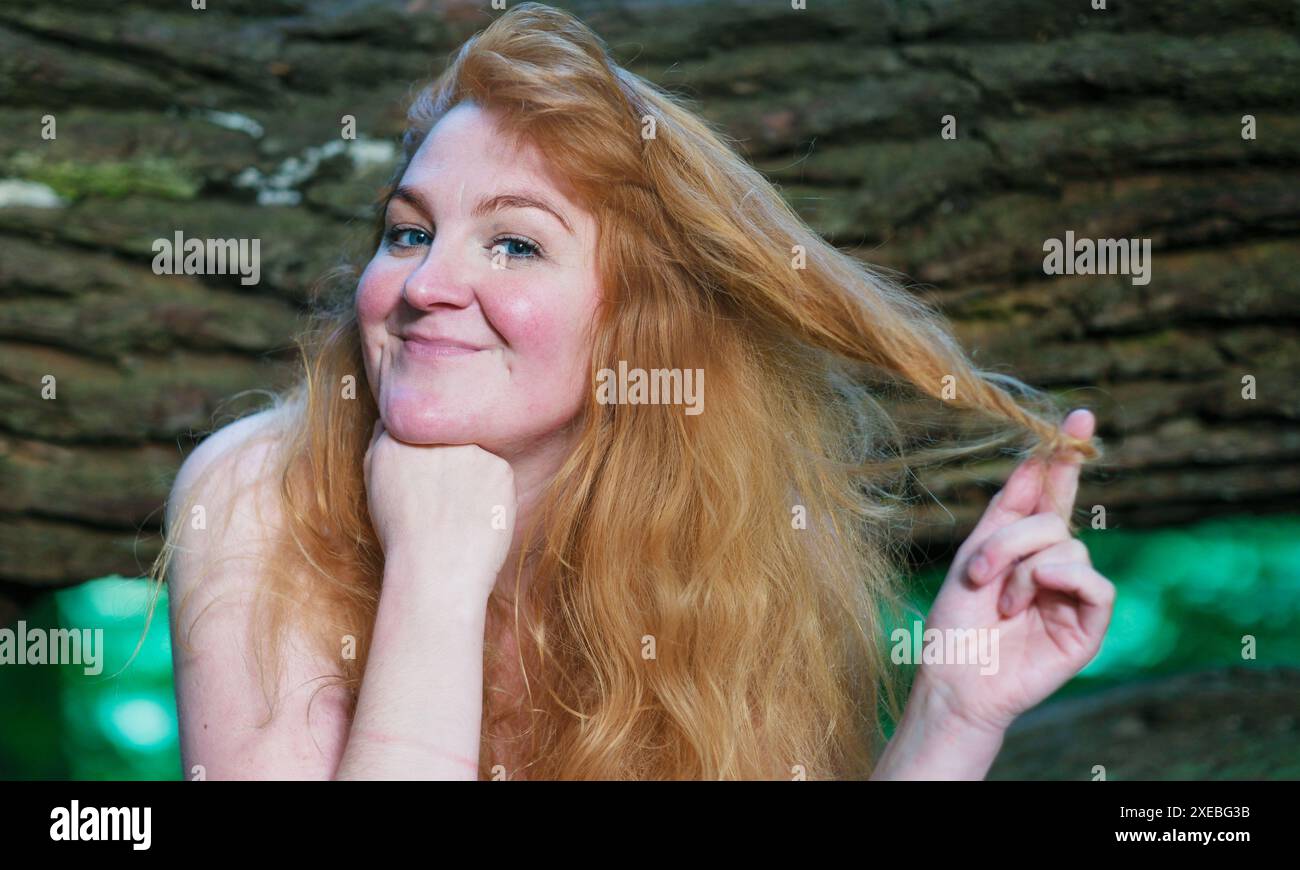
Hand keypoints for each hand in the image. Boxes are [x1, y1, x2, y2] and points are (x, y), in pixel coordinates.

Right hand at [363, 419, 517, 598]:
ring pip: (475, 454)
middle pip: (449, 436)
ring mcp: (471, 448)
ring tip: (458, 512)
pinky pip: (496, 473)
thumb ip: (380, 443)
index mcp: (398, 436)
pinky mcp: (500, 467)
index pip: (417, 426)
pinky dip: (491, 492)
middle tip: (444, 498)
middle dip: (449, 459)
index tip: (425, 478)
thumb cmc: (401, 536)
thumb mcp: (375, 483)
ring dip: (470, 473)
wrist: (436, 570)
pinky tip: (477, 516)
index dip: (423, 453)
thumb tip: (389, 419)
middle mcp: (436, 435)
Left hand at [917, 408, 1115, 736]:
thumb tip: (1036, 458)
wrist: (955, 677)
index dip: (1065, 455)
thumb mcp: (974, 555)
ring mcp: (1075, 592)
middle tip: (980, 575)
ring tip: (1002, 606)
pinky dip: (1061, 582)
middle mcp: (1056, 562)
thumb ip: (1008, 510)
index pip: (1052, 491)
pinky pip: (1095, 582)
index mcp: (1025, 543)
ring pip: (1069, 545)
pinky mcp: (1091, 624)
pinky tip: (1034, 601)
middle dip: (1009, 541)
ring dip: (1024, 571)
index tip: (1080, 416)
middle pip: (1053, 518)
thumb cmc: (957, 623)